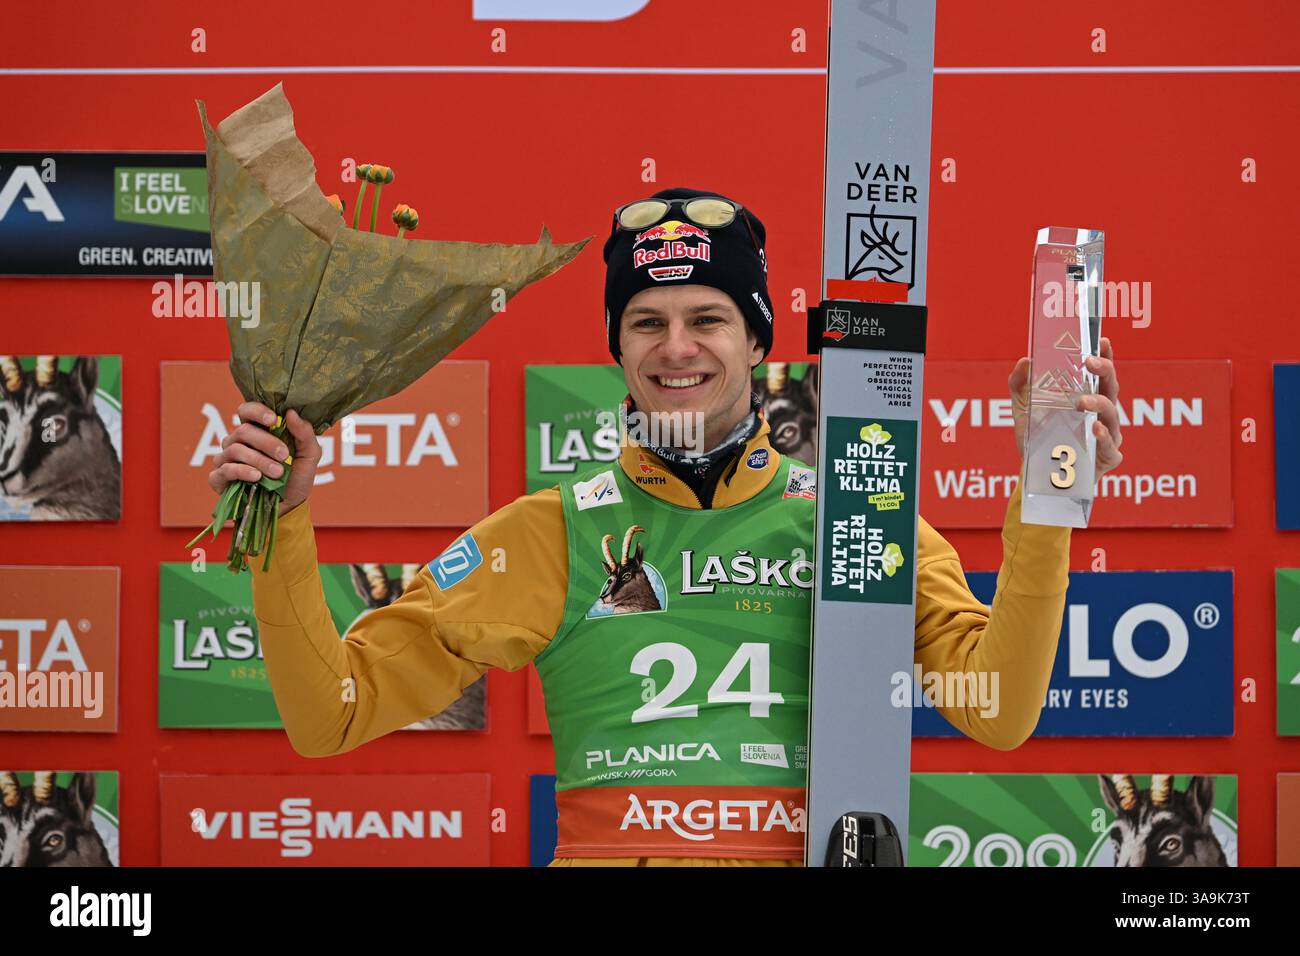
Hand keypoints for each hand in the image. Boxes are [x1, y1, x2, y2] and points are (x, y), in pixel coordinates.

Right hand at [208, 403, 321, 514]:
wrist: (290, 507)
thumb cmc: (296, 478)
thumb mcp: (309, 456)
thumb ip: (304, 434)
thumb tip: (290, 413)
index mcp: (257, 431)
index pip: (247, 411)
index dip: (256, 411)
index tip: (272, 420)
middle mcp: (238, 442)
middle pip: (243, 431)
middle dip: (266, 442)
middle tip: (284, 455)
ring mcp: (227, 460)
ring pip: (235, 450)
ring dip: (259, 460)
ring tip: (277, 473)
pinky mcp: (219, 479)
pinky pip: (224, 470)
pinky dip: (242, 472)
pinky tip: (257, 477)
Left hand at [1008, 336, 1123, 478]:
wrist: (1034, 477)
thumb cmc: (1038, 439)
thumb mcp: (1023, 410)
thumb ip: (1020, 385)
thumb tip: (1024, 360)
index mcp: (1088, 398)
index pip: (1100, 374)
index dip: (1105, 355)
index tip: (1103, 339)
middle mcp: (1102, 414)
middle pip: (1111, 388)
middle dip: (1104, 371)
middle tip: (1089, 362)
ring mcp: (1108, 436)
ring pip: (1112, 415)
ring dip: (1098, 404)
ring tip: (1081, 402)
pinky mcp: (1107, 458)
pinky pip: (1111, 446)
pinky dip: (1103, 436)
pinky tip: (1094, 428)